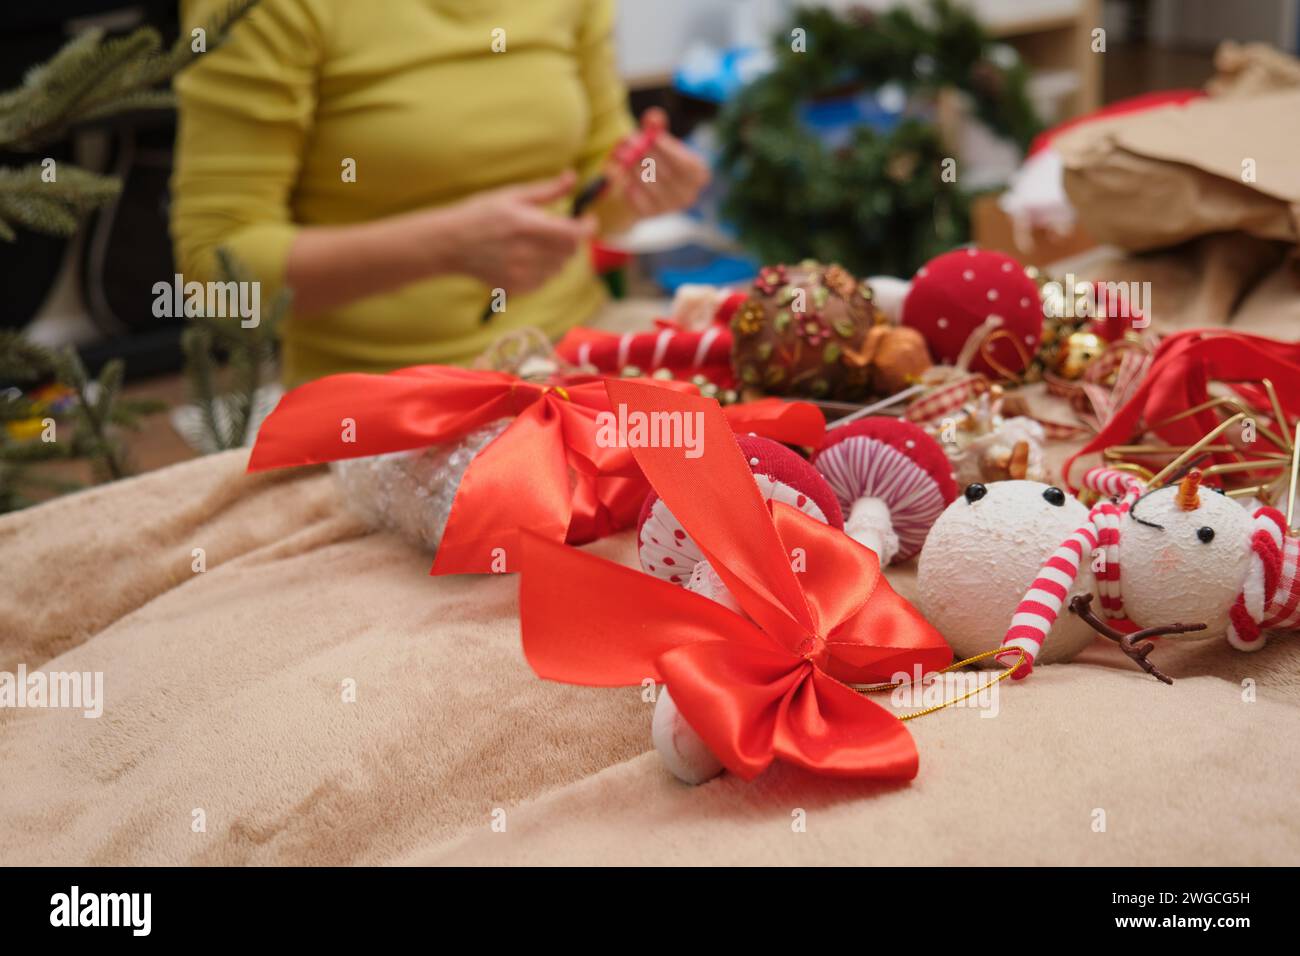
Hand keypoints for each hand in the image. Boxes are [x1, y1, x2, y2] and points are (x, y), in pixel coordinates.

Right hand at [438, 171, 594, 293]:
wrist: (450, 244)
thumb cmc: (480, 214)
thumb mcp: (512, 195)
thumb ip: (546, 190)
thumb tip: (572, 177)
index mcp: (528, 226)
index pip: (574, 233)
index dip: (588, 227)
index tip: (587, 219)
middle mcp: (527, 252)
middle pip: (570, 251)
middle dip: (570, 239)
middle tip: (557, 229)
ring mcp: (522, 273)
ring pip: (559, 267)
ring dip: (557, 255)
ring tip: (537, 243)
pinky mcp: (516, 287)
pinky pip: (544, 280)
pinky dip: (543, 270)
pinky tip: (526, 258)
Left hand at [607, 108, 708, 220]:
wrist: (643, 188)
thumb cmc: (657, 159)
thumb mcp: (658, 141)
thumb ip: (658, 127)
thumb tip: (654, 116)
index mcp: (699, 174)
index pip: (686, 164)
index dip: (670, 150)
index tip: (653, 136)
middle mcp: (689, 194)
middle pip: (667, 173)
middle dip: (647, 154)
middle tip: (630, 141)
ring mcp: (671, 207)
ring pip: (649, 184)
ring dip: (632, 167)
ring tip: (621, 155)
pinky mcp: (652, 214)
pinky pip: (637, 197)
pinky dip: (628, 183)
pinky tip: (622, 173)